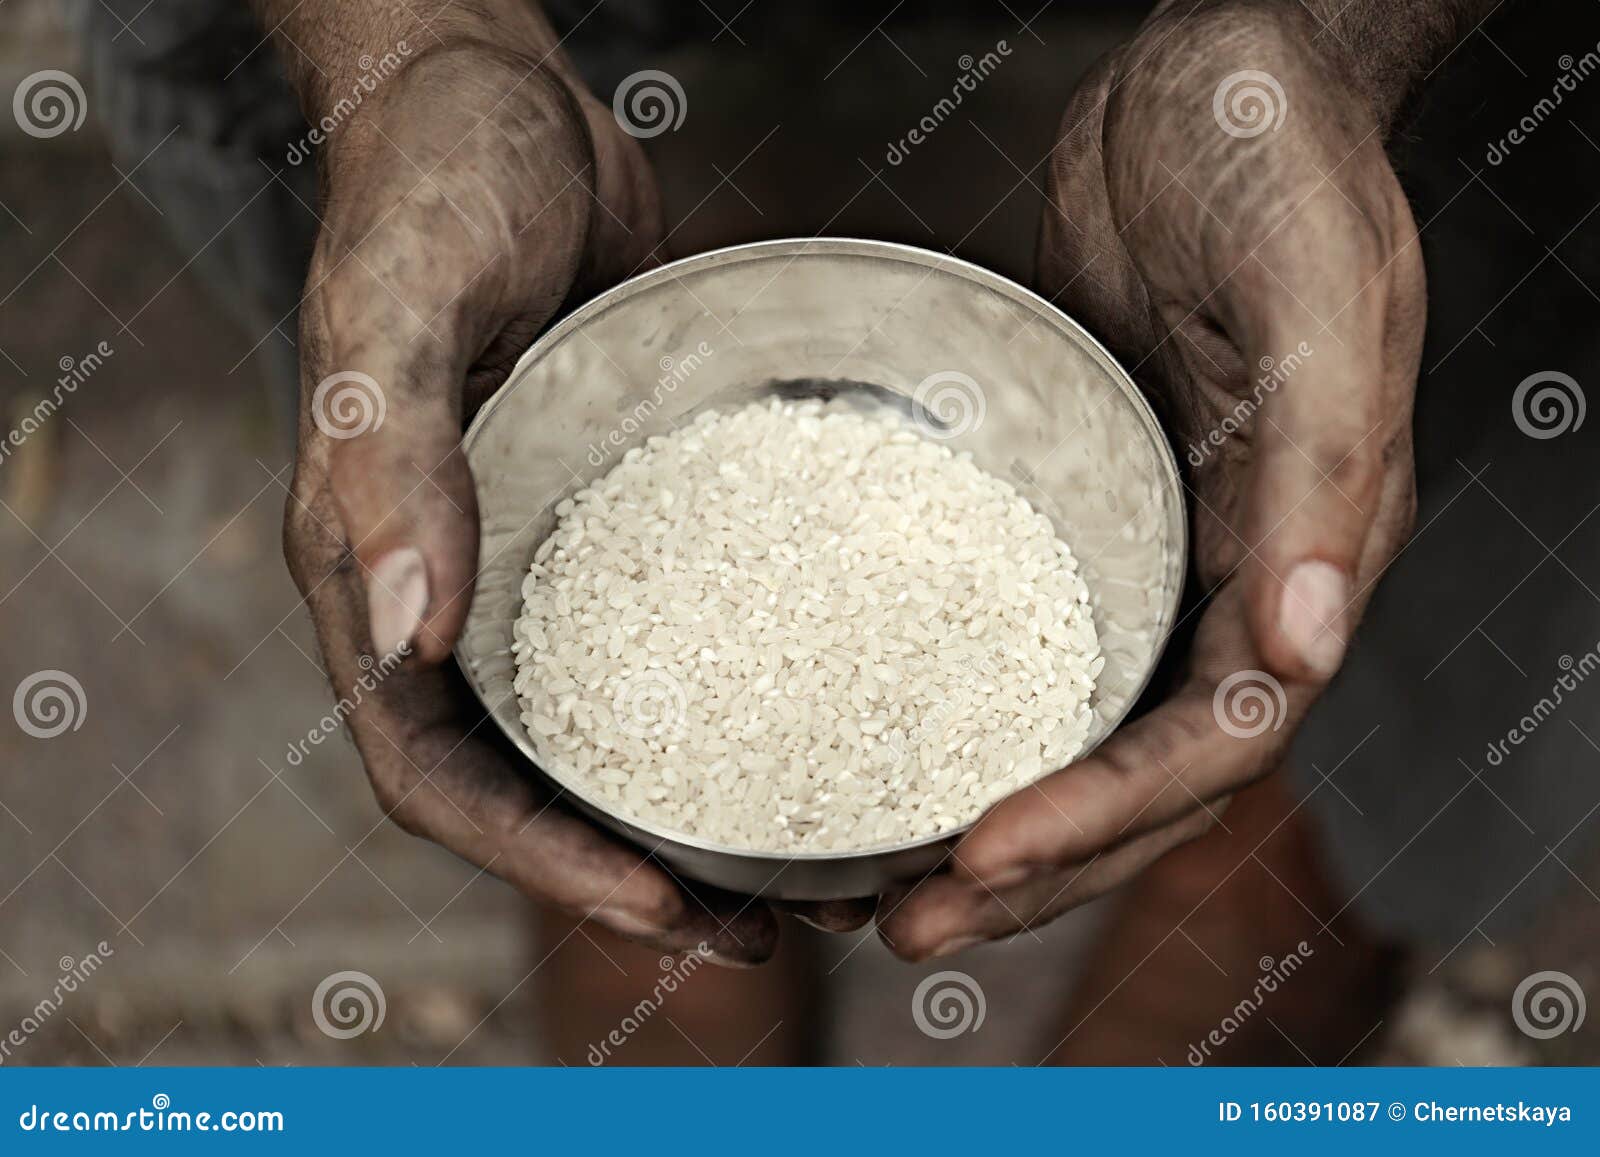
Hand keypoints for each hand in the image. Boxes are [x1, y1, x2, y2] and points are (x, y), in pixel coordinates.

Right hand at [283, 41, 778, 961]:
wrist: (494, 101)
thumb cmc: (430, 180)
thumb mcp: (401, 303)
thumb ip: (392, 460)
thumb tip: (411, 635)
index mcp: (376, 574)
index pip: (434, 774)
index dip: (536, 861)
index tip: (658, 903)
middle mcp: (459, 588)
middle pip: (531, 786)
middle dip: (633, 873)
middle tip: (763, 926)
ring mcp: (538, 558)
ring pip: (606, 730)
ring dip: (695, 811)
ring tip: (811, 865)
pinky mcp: (615, 515)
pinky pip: (668, 637)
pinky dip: (735, 702)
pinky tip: (824, 722)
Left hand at [877, 3, 1425, 958]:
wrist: (1217, 77)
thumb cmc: (1282, 161)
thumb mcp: (1314, 296)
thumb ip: (1318, 468)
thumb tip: (1305, 642)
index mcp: (1300, 553)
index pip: (1210, 740)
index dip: (1106, 815)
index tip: (985, 856)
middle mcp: (1226, 572)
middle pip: (1134, 773)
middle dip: (1030, 866)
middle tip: (903, 926)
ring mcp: (1149, 544)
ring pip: (1073, 725)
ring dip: (985, 818)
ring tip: (871, 884)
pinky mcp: (1076, 501)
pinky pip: (1019, 635)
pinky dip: (957, 707)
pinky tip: (878, 740)